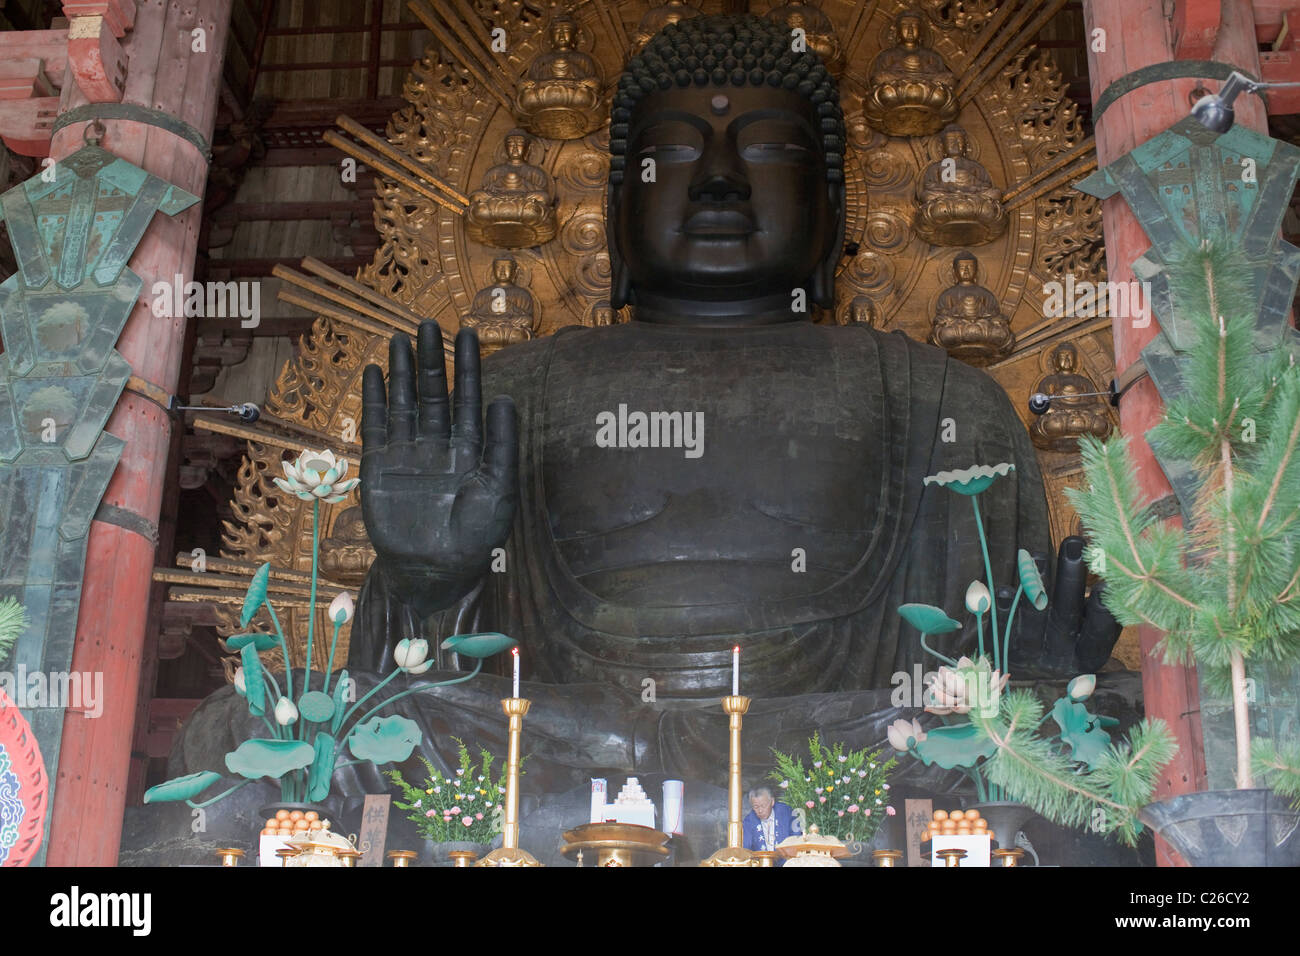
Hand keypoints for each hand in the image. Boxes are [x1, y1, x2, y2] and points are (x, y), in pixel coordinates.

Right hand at [360, 322, 517, 607]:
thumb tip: (503, 398)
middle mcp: (438, 445)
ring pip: (405, 403)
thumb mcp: (500, 490)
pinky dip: (375, 400)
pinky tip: (375, 372)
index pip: (469, 398)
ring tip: (401, 339)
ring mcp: (408, 453)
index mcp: (470, 449)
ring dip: (403, 372)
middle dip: (432, 359)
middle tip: (429, 324)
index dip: (468, 367)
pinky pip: (377, 426)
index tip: (468, 333)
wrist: (436, 570)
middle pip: (434, 393)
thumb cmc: (476, 536)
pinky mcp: (380, 466)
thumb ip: (502, 445)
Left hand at [1005, 536, 1121, 676]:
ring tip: (1038, 555)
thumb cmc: (1067, 648)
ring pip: (1033, 619)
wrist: (1026, 687)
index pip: (1098, 634)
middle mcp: (1060, 656)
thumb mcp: (1087, 638)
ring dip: (1036, 585)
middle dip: (1070, 579)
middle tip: (1074, 544)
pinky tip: (1004, 589)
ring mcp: (1030, 654)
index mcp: (1088, 656)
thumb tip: (1114, 575)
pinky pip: (1002, 626)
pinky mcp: (1003, 648)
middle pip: (1066, 616)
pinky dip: (1004, 608)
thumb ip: (1100, 613)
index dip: (1103, 612)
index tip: (1105, 583)